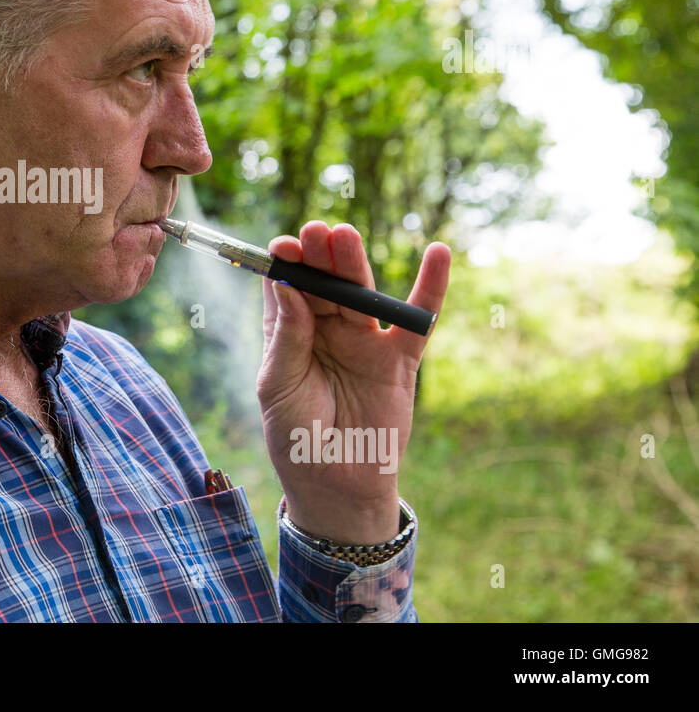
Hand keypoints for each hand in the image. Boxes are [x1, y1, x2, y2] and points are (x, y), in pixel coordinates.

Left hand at [256, 221, 450, 544]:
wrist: (336, 485)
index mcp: (289, 333)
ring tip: (344, 236)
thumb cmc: (295, 437)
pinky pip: (417, 320)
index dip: (284, 265)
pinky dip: (430, 287)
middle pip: (323, 282)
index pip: (285, 287)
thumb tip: (286, 286)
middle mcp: (325, 330)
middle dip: (318, 256)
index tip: (282, 248)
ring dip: (353, 263)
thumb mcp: (278, 387)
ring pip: (360, 294)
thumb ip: (286, 338)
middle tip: (314, 231)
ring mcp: (363, 341)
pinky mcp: (399, 360)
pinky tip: (439, 253)